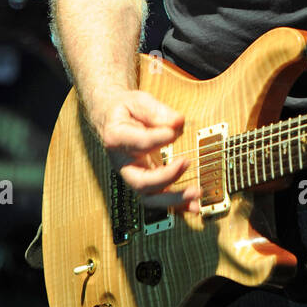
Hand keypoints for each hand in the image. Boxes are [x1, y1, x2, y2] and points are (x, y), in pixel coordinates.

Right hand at [94, 88, 200, 214]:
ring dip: (174, 199)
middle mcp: (123, 163)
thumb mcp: (137, 101)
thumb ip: (157, 111)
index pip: (138, 143)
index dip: (157, 138)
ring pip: (150, 198)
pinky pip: (159, 198)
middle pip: (141, 183)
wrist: (111, 119)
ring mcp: (133, 176)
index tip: (173, 131)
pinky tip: (194, 206)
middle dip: (166, 178)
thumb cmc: (125, 110)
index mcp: (117, 138)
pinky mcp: (145, 181)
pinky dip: (177, 205)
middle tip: (186, 163)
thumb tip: (178, 122)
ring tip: (196, 193)